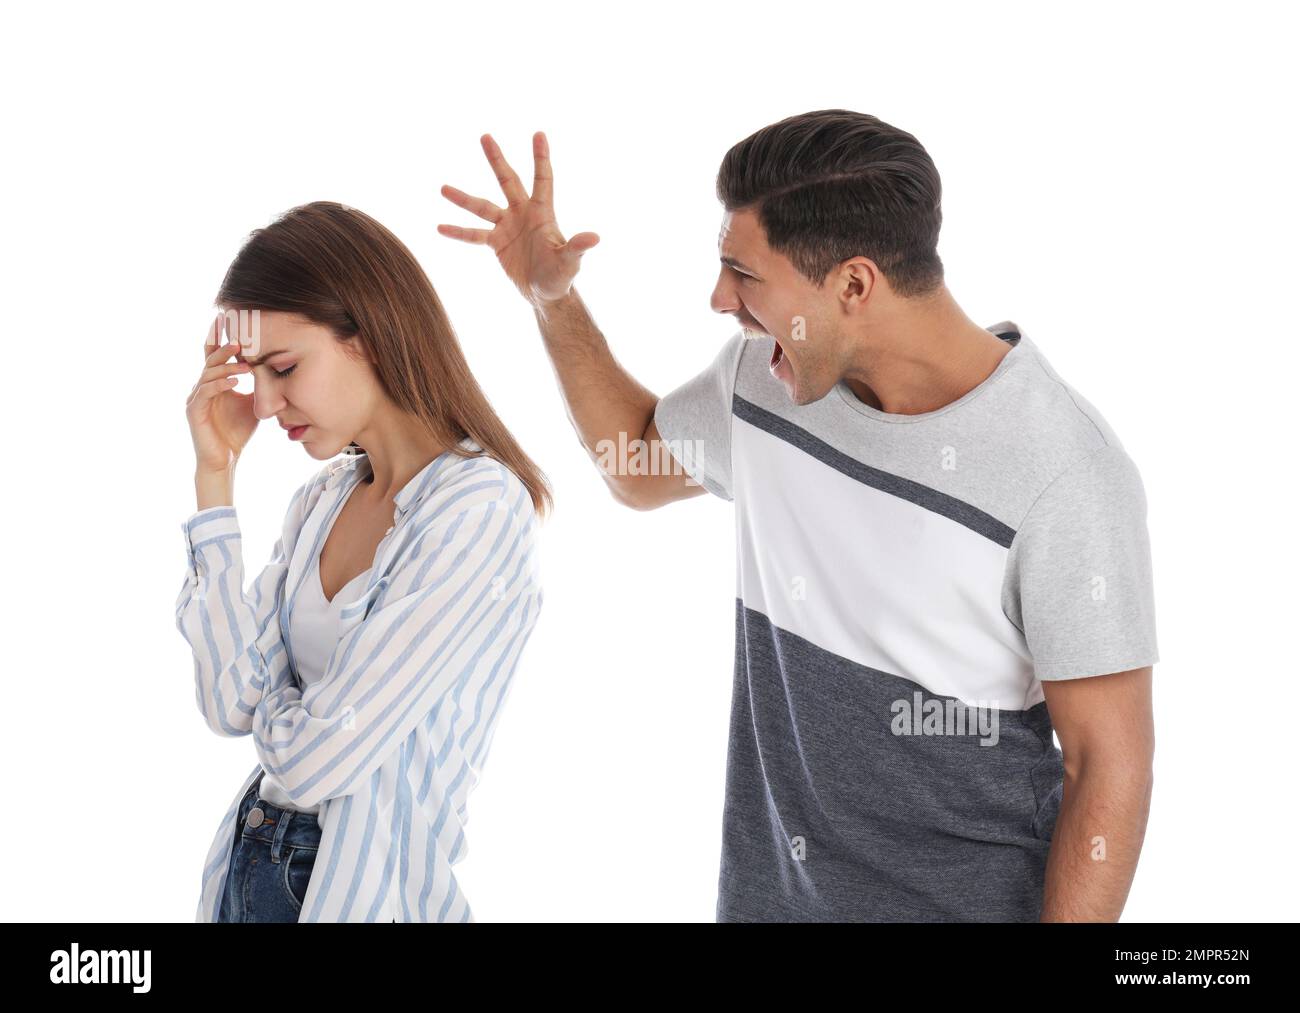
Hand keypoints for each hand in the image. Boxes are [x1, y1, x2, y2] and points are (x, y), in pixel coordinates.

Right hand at [186, 314, 256, 472]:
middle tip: (240, 338)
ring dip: (227, 365)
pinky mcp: (194, 411)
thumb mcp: (253, 403)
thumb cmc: (237, 431)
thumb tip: (274, 367)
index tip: (226, 318)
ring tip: (244, 360)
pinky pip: (206, 392)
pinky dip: (220, 384)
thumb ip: (258, 385)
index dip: (218, 336)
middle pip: (210, 359)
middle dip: (224, 347)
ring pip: (209, 373)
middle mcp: (201, 386)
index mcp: (214, 382)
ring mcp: (196, 398)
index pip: (214, 354)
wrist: (225, 459)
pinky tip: (235, 381)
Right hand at [437, 132, 598, 306]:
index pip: (542, 180)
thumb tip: (595, 237)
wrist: (547, 294)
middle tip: (485, 136)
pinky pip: (474, 235)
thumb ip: (577, 247)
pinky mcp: (497, 243)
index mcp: (542, 213)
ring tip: (443, 188)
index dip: (540, 158)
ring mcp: (508, 227)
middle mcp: (523, 214)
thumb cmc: (562, 277)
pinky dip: (458, 232)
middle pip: (507, 181)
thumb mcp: (569, 263)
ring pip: (483, 207)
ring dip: (464, 199)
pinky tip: (440, 228)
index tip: (538, 134)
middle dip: (497, 159)